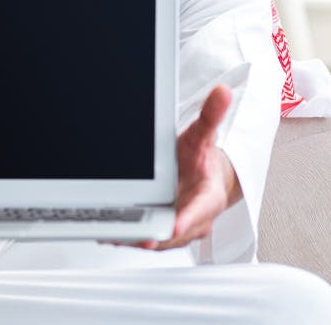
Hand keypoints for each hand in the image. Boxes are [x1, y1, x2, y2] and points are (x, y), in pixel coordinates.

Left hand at [125, 84, 241, 250]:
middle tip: (132, 235)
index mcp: (209, 197)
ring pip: (158, 239)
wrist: (203, 174)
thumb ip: (211, 115)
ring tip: (114, 234)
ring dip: (137, 238)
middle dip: (154, 235)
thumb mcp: (203, 134)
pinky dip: (129, 236)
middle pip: (174, 232)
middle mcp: (194, 218)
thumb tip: (222, 92)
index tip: (173, 225)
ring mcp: (178, 228)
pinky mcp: (162, 231)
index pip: (200, 210)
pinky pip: (146, 236)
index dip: (186, 219)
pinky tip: (109, 232)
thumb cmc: (200, 158)